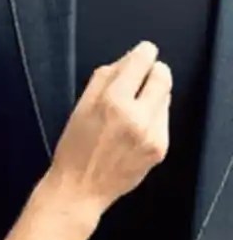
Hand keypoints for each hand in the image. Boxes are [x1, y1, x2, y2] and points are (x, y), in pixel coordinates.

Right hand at [44, 41, 171, 216]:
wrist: (80, 188)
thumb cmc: (74, 150)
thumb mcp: (79, 107)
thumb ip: (103, 78)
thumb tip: (126, 60)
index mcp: (112, 102)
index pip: (141, 62)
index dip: (143, 52)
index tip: (142, 51)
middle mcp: (137, 117)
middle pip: (163, 76)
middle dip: (154, 71)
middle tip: (143, 74)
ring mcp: (152, 134)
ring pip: (165, 98)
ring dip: (153, 95)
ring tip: (131, 108)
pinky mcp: (160, 148)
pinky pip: (164, 120)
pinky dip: (153, 117)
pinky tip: (134, 128)